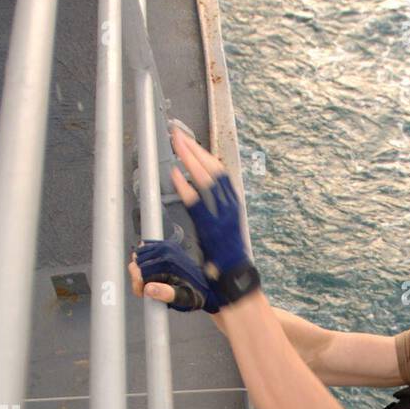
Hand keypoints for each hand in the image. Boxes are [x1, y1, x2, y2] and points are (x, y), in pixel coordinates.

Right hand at [129, 239, 225, 313]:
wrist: (208, 285)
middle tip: (149, 289)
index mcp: (168, 262)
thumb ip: (165, 294)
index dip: (139, 286)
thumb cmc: (195, 293)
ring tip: (152, 281)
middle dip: (139, 278)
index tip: (144, 294)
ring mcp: (166, 246)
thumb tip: (149, 289)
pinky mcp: (167, 245)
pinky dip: (145, 259)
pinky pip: (145, 248)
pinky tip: (152, 270)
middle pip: (138, 263)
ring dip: (141, 270)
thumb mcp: (182, 299)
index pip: (140, 272)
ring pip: (139, 256)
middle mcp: (166, 250)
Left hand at [167, 125, 248, 275]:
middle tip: (177, 134)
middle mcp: (229, 205)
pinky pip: (196, 204)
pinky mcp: (211, 228)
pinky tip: (175, 175)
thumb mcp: (224, 220)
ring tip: (176, 146)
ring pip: (205, 180)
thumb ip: (215, 201)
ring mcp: (221, 215)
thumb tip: (200, 181)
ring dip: (189, 161)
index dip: (203, 152)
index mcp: (232, 201)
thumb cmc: (227, 250)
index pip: (218, 169)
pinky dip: (185, 187)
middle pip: (212, 169)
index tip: (189, 140)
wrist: (234, 273)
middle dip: (193, 149)